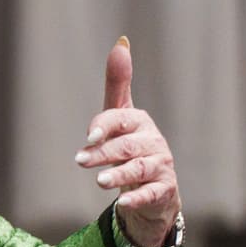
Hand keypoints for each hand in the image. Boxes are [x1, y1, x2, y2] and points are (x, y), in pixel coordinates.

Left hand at [74, 37, 179, 246]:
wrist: (154, 186)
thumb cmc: (131, 145)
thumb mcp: (120, 116)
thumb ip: (118, 84)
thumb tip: (121, 43)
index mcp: (139, 122)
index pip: (121, 120)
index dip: (104, 126)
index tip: (88, 137)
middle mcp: (153, 142)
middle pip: (127, 146)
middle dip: (105, 153)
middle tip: (81, 160)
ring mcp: (161, 166)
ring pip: (140, 169)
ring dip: (119, 175)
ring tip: (100, 181)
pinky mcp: (164, 190)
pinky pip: (151, 193)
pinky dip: (137, 198)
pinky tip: (122, 203)